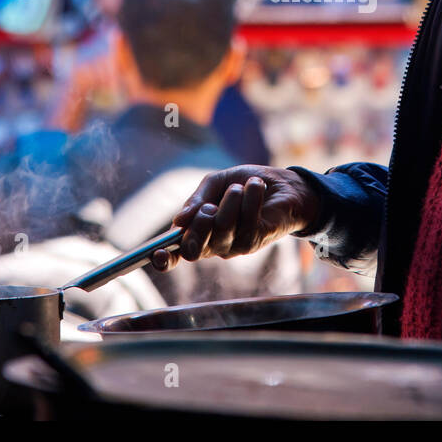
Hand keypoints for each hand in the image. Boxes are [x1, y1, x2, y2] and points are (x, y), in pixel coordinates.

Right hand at [150, 166, 319, 271]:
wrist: (283, 183)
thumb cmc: (245, 184)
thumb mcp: (215, 182)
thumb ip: (197, 199)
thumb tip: (178, 220)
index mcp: (198, 231)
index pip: (177, 253)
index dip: (165, 258)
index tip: (157, 254)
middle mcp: (213, 244)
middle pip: (193, 249)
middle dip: (199, 223)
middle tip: (210, 205)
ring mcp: (234, 246)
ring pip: (222, 230)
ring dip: (231, 201)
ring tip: (240, 187)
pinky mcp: (256, 241)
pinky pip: (247, 224)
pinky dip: (250, 199)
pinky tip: (256, 187)